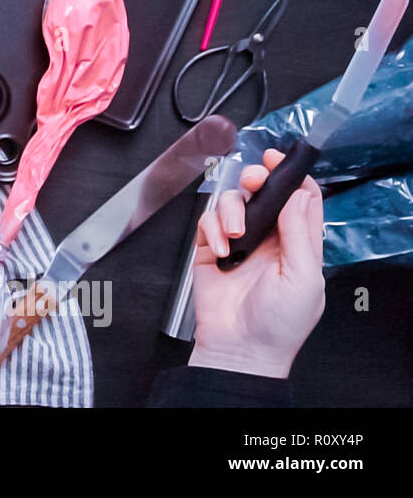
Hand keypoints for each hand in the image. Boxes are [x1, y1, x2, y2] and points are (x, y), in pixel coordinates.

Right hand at [190, 148, 324, 378]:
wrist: (240, 349)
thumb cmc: (278, 324)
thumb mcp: (304, 278)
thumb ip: (300, 234)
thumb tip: (299, 195)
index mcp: (298, 244)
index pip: (300, 200)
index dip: (292, 177)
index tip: (280, 161)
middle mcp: (269, 239)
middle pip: (263, 193)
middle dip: (257, 180)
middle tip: (253, 181)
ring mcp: (238, 244)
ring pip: (232, 203)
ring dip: (231, 211)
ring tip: (234, 234)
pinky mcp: (211, 251)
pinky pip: (207, 223)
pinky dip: (211, 231)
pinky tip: (221, 251)